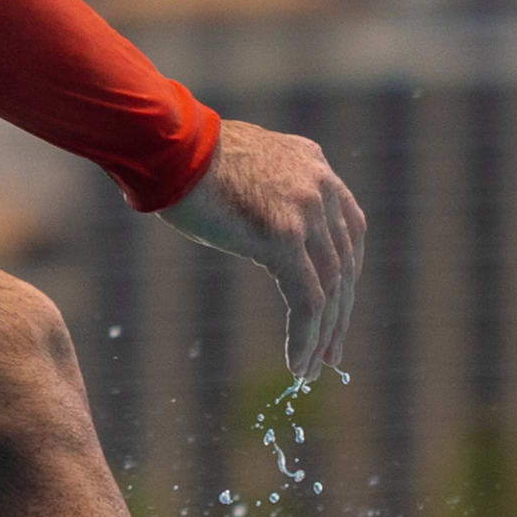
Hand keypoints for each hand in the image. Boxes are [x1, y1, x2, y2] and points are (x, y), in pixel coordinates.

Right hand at [162, 120, 364, 386]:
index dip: (346, 279)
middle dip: (340, 315)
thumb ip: (269, 193)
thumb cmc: (186, 161)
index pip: (349, 233)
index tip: (337, 313)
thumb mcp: (244, 170)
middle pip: (345, 264)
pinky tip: (298, 365)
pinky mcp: (284, 236)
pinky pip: (306, 300)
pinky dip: (305, 338)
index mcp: (315, 165)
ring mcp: (306, 209)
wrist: (167, 147)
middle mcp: (320, 184)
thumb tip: (262, 225)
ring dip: (322, 336)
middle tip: (332, 355)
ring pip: (329, 288)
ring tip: (312, 369)